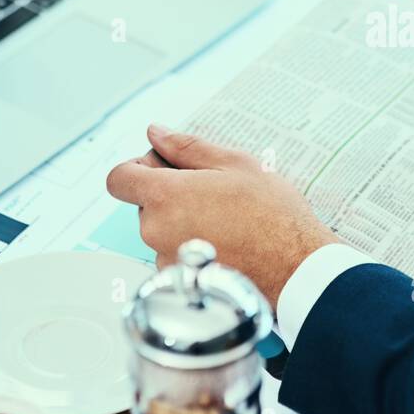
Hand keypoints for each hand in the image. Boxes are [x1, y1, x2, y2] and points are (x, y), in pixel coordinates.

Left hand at [106, 125, 340, 307]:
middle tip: (211, 190)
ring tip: (224, 218)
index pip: (119, 178)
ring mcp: (165, 258)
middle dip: (169, 193)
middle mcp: (156, 230)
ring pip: (160, 229)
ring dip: (181, 220)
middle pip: (143, 203)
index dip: (137, 168)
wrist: (295, 267)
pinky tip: (224, 240)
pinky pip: (173, 253)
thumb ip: (186, 148)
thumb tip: (157, 134)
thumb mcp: (234, 164)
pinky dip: (191, 245)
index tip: (162, 167)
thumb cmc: (272, 216)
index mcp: (165, 195)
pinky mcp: (179, 279)